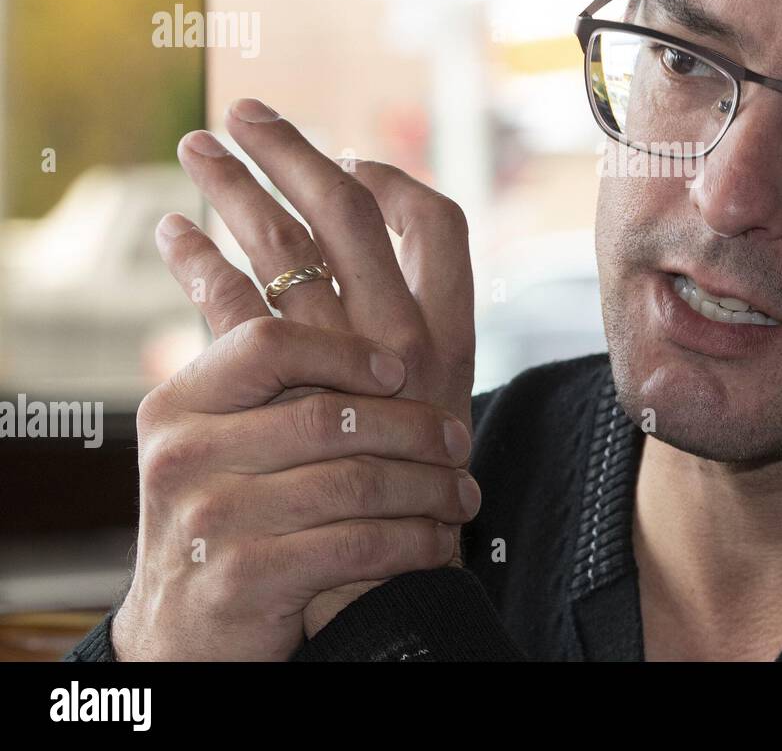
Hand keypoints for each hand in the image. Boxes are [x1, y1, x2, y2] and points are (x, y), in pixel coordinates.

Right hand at [111, 318, 471, 659]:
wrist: (184, 637)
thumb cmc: (230, 520)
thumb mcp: (224, 442)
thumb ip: (269, 379)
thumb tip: (344, 284)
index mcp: (180, 403)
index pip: (268, 344)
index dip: (344, 349)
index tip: (398, 367)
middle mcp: (183, 455)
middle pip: (327, 414)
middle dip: (414, 427)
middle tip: (459, 439)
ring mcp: (210, 518)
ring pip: (355, 481)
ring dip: (428, 488)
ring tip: (461, 494)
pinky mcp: (244, 578)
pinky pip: (359, 544)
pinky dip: (413, 541)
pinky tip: (436, 541)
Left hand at [112, 98, 478, 658]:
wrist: (384, 579)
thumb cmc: (412, 489)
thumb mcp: (430, 407)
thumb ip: (401, 344)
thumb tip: (355, 272)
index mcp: (450, 333)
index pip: (437, 225)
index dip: (395, 181)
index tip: (351, 159)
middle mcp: (402, 335)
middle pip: (347, 213)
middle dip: (294, 154)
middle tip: (247, 112)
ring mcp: (339, 360)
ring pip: (282, 244)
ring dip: (234, 189)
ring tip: (198, 147)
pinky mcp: (281, 391)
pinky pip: (230, 304)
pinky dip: (195, 261)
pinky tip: (171, 233)